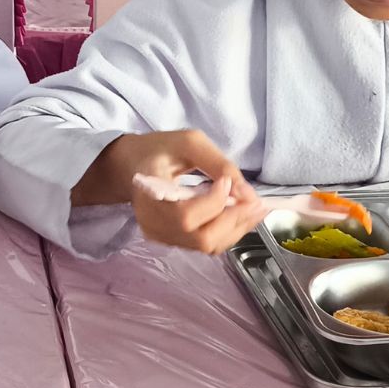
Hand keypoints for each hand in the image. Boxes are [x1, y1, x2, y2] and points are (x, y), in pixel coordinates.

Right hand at [88, 129, 265, 253]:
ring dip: (236, 228)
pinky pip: (205, 244)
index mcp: (149, 197)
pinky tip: (239, 215)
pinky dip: (227, 232)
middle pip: (201, 238)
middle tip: (258, 202)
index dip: (216, 203)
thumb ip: (219, 164)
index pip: (187, 216)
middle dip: (235, 221)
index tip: (231, 182)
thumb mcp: (190, 142)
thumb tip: (247, 194)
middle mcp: (153, 225)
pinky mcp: (171, 240)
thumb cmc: (159, 149)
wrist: (130, 164)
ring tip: (255, 209)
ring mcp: (161, 236)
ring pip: (207, 245)